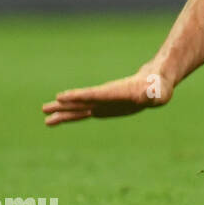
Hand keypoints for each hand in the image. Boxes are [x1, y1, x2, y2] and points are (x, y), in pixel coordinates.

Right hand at [42, 67, 172, 125]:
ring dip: (63, 113)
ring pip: (79, 109)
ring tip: (45, 118)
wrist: (153, 84)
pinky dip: (70, 117)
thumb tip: (152, 95)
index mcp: (116, 93)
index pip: (95, 94)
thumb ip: (155, 94)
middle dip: (64, 105)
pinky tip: (56, 120)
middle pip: (81, 101)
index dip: (79, 95)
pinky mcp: (102, 109)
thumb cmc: (158, 88)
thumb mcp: (160, 93)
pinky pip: (83, 113)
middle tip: (44, 108)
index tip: (60, 96)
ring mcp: (102, 104)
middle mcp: (105, 97)